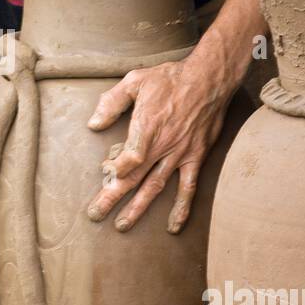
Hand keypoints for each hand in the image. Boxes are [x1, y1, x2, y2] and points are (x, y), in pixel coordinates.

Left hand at [85, 50, 233, 233]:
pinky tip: (173, 226)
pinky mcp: (196, 157)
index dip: (115, 169)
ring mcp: (180, 154)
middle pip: (134, 177)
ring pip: (156, 187)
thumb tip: (94, 123)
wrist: (210, 78)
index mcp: (147, 127)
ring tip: (122, 225)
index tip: (104, 173)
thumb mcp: (135, 80)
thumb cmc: (171, 78)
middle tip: (95, 214)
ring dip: (138, 208)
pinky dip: (181, 208)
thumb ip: (112, 102)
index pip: (129, 158)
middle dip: (112, 198)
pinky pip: (188, 187)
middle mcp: (163, 145)